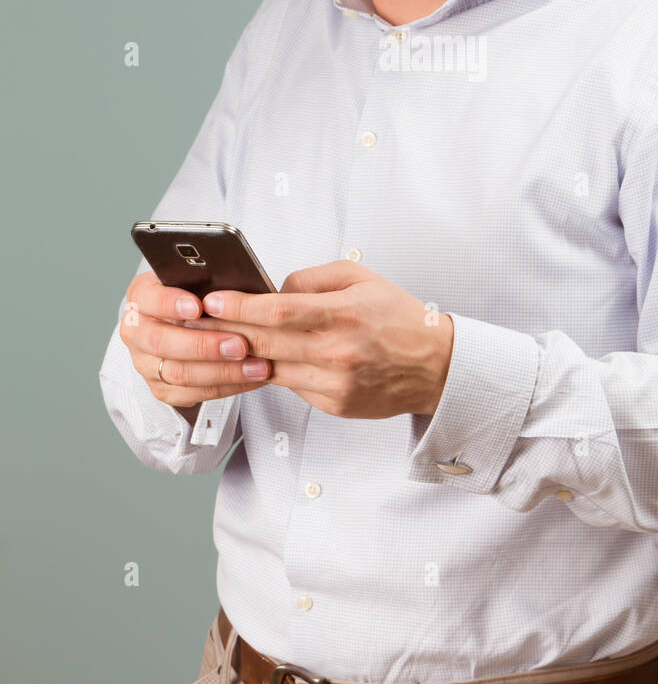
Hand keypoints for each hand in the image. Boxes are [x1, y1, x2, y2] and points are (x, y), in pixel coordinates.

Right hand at [120, 272, 272, 407]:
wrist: (184, 320)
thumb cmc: (198, 293)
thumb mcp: (199, 279)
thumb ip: (209, 281)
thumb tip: (237, 284)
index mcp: (141, 296)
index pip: (149, 299)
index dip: (172, 303)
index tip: (199, 306)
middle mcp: (136, 332)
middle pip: (162, 342)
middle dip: (205, 345)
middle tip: (241, 345)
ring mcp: (145, 363)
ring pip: (179, 374)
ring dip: (223, 371)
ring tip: (257, 366)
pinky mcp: (161, 388)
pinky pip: (193, 394)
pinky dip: (227, 387)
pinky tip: (252, 378)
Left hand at [181, 261, 454, 418]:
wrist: (434, 365)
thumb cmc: (397, 316)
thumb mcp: (360, 279)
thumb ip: (313, 280)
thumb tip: (273, 290)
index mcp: (343, 314)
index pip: (280, 310)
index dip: (241, 306)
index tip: (213, 300)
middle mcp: (337, 351)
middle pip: (267, 341)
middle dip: (226, 330)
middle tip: (196, 320)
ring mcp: (333, 382)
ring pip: (273, 368)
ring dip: (241, 355)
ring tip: (216, 340)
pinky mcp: (333, 404)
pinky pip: (291, 385)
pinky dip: (274, 371)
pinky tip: (258, 360)